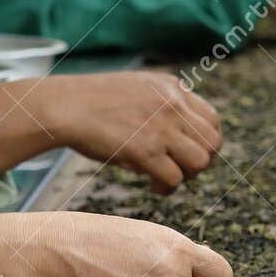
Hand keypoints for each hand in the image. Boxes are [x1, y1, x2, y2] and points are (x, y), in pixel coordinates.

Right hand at [0, 71, 221, 193]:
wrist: (62, 106)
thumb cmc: (91, 102)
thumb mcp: (137, 88)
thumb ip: (162, 103)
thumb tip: (180, 136)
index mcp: (172, 87)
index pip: (212, 119)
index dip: (207, 142)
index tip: (190, 153)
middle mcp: (173, 105)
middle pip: (213, 142)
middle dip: (202, 161)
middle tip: (182, 170)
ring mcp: (161, 127)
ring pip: (200, 162)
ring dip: (187, 176)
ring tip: (166, 179)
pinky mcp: (146, 151)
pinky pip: (175, 179)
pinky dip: (167, 189)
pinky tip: (153, 187)